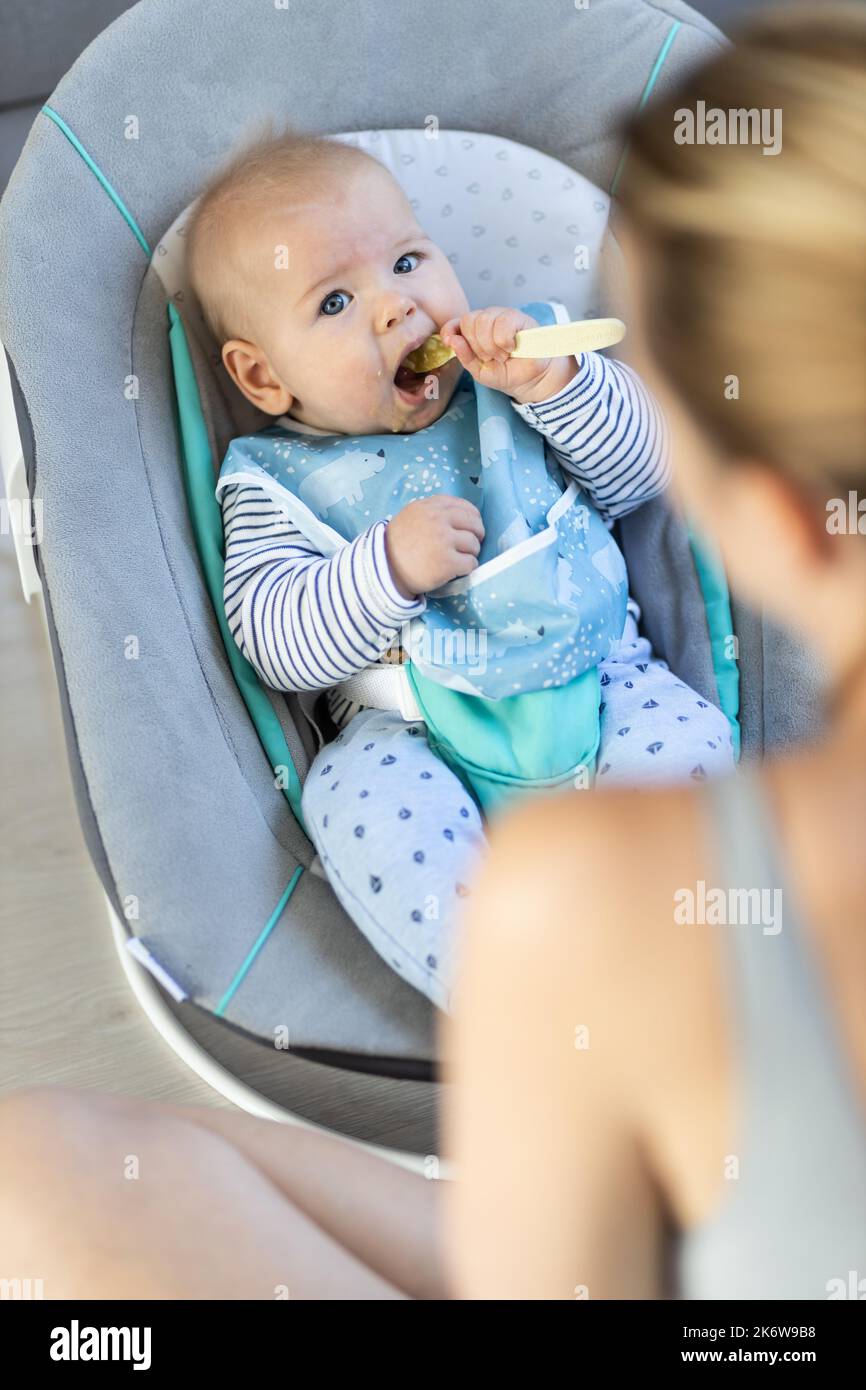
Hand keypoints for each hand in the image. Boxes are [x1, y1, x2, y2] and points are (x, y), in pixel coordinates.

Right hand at [385, 495, 484, 597]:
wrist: (385, 569)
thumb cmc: (398, 544)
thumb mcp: (411, 516)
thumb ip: (433, 510)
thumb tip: (460, 514)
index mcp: (430, 507)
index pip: (464, 507)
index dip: (473, 518)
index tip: (472, 527)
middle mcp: (438, 521)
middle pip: (474, 524)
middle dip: (477, 535)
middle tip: (471, 545)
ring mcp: (444, 541)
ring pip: (474, 544)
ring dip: (471, 553)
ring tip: (461, 558)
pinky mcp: (447, 563)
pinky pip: (471, 563)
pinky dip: (468, 567)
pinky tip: (458, 569)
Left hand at [439, 307, 577, 403]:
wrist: (531, 379)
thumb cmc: (507, 373)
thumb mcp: (480, 371)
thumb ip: (465, 356)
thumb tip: (453, 340)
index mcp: (474, 332)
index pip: (455, 323)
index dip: (450, 330)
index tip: (451, 342)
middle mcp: (486, 320)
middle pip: (468, 321)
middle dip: (477, 345)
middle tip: (491, 357)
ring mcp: (502, 316)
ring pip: (483, 320)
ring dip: (491, 344)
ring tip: (502, 355)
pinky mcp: (518, 316)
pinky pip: (503, 321)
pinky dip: (504, 340)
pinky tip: (510, 347)